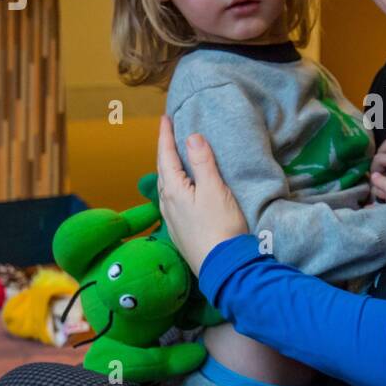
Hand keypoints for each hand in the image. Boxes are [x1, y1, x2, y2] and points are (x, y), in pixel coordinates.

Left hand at [156, 115, 248, 275]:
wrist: (222, 266)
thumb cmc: (220, 226)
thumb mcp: (214, 190)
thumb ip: (202, 163)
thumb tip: (191, 137)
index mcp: (173, 189)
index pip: (166, 156)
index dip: (166, 136)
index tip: (165, 118)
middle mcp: (167, 203)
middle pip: (163, 170)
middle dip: (165, 150)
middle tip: (168, 133)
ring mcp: (172, 219)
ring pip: (167, 186)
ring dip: (169, 169)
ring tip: (175, 158)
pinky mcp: (180, 231)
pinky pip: (173, 199)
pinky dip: (175, 185)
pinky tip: (182, 189)